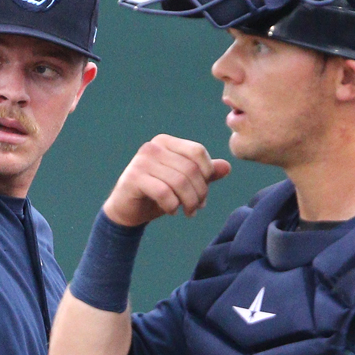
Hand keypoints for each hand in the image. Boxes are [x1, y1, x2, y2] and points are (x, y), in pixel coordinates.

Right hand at [104, 135, 231, 227]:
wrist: (126, 211)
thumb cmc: (156, 195)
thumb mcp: (184, 184)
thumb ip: (204, 175)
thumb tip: (227, 167)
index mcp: (166, 142)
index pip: (197, 152)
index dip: (207, 173)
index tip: (203, 193)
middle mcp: (153, 147)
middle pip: (190, 169)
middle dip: (199, 192)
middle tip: (196, 208)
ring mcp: (141, 161)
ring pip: (179, 182)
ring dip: (188, 202)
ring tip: (188, 212)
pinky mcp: (133, 178)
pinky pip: (163, 192)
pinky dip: (172, 205)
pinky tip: (171, 211)